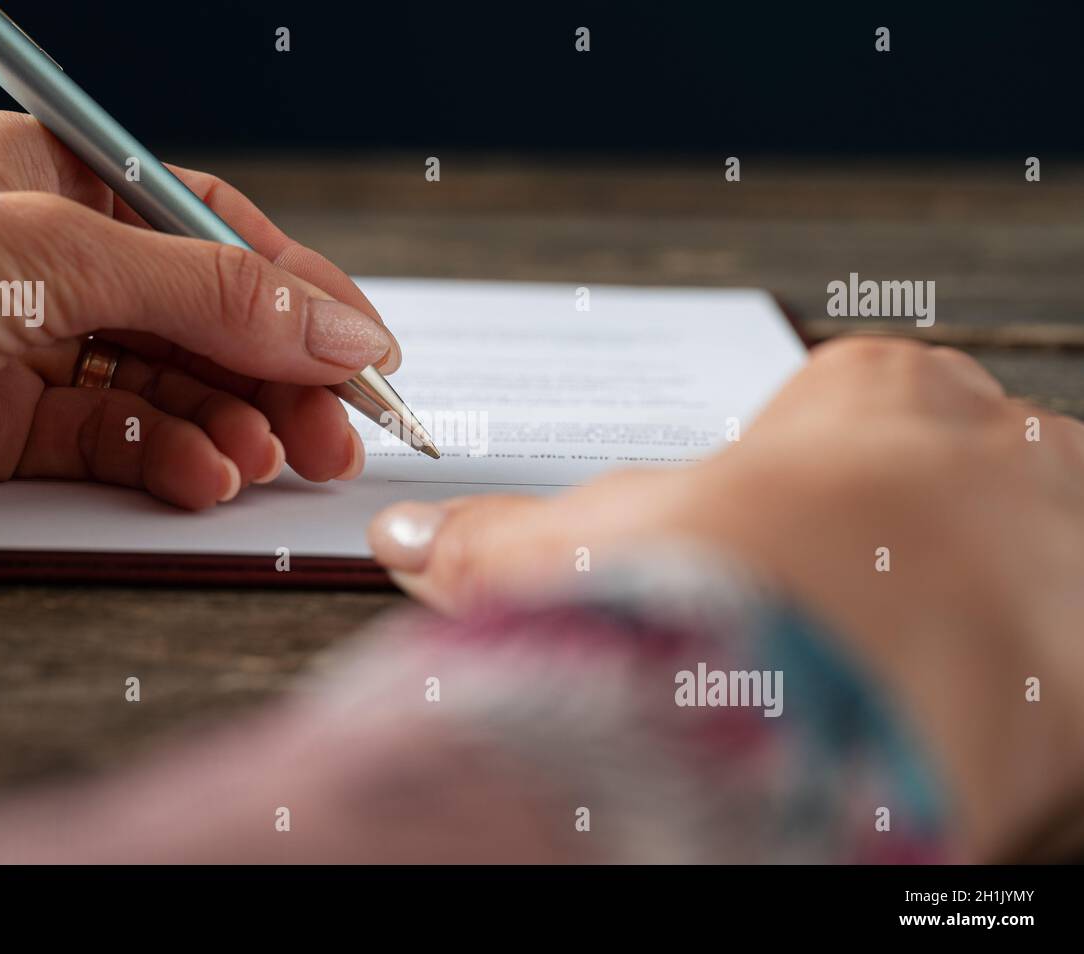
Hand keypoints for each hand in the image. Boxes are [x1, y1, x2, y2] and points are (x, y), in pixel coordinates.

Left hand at [0, 111, 399, 530]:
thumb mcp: (41, 261)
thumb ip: (198, 294)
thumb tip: (327, 323)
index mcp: (49, 180)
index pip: (209, 231)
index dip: (295, 289)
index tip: (366, 350)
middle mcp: (41, 261)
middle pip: (198, 316)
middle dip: (274, 373)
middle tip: (336, 432)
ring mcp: (21, 347)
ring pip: (165, 385)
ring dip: (228, 425)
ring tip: (268, 461)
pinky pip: (114, 440)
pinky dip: (167, 460)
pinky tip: (200, 478)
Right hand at [368, 337, 1083, 860]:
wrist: (848, 694)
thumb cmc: (728, 581)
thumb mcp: (598, 551)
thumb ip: (502, 542)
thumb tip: (402, 542)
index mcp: (878, 391)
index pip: (859, 411)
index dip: (807, 490)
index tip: (784, 552)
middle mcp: (1000, 441)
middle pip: (960, 484)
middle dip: (909, 548)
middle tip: (845, 623)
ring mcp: (1070, 534)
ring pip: (1032, 561)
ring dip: (972, 617)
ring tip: (890, 683)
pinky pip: (1059, 652)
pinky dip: (1011, 688)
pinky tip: (937, 722)